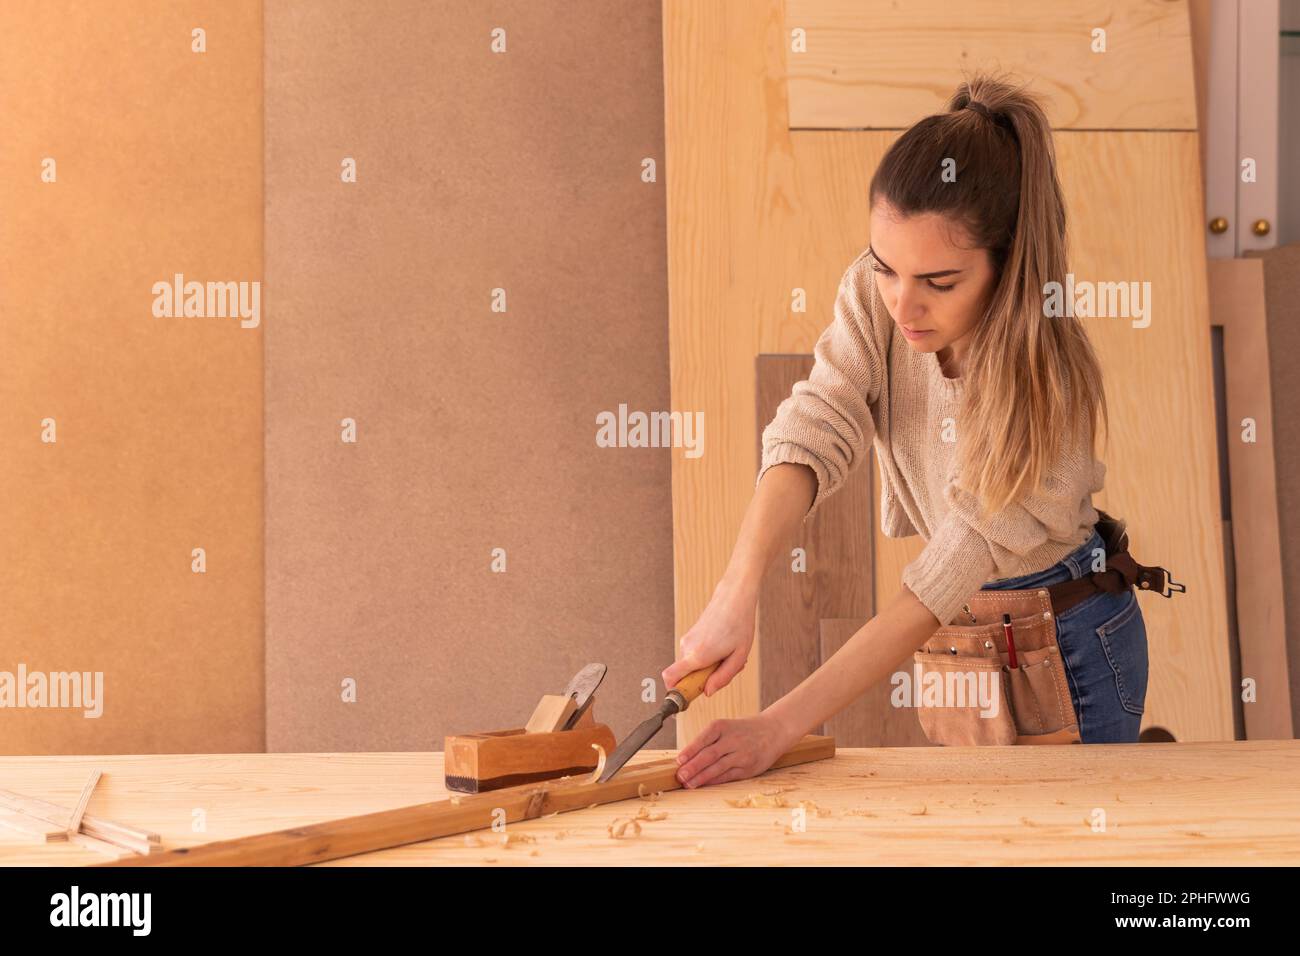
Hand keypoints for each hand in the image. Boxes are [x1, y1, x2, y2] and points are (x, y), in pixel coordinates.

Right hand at [661, 578, 755, 696]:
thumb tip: (707, 692)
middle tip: (724, 667)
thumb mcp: (738, 657)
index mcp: (698, 655)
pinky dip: (707, 657)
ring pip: (692, 665)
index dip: (675, 691)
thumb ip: (722, 678)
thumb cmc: (739, 625)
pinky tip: (724, 646)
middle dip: (703, 679)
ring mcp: (687, 640)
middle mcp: (687, 648)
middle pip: (686, 676)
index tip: (690, 695)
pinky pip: (695, 655)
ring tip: (727, 654)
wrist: (734, 597)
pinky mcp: (689, 635)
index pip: (670, 678)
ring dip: (708, 666)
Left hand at [674, 713, 794, 788]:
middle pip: (710, 754)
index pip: (703, 739)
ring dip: (701, 777)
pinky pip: (728, 776)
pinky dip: (714, 781)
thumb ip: (708, 741)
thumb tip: (685, 759)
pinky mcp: (749, 768)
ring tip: (688, 784)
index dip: (690, 751)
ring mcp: (742, 754)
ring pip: (718, 767)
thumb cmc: (743, 730)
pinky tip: (704, 785)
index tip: (679, 761)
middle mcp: (733, 739)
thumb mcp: (726, 727)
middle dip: (693, 767)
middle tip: (680, 776)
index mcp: (723, 726)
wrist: (773, 730)